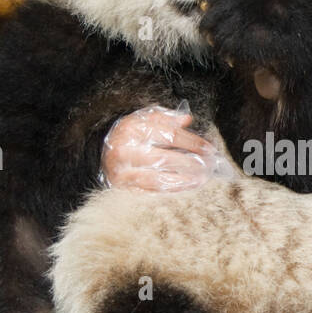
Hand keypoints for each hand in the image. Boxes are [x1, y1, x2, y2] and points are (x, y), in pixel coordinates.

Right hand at [100, 106, 217, 192]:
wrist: (102, 153)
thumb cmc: (129, 136)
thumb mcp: (143, 120)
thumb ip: (165, 118)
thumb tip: (186, 119)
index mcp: (132, 128)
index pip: (169, 135)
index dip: (192, 142)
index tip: (210, 149)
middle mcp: (124, 150)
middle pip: (164, 158)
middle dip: (190, 163)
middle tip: (209, 167)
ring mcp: (122, 172)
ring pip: (157, 179)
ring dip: (182, 181)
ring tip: (200, 180)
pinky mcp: (121, 189)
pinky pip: (149, 193)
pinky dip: (169, 193)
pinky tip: (184, 191)